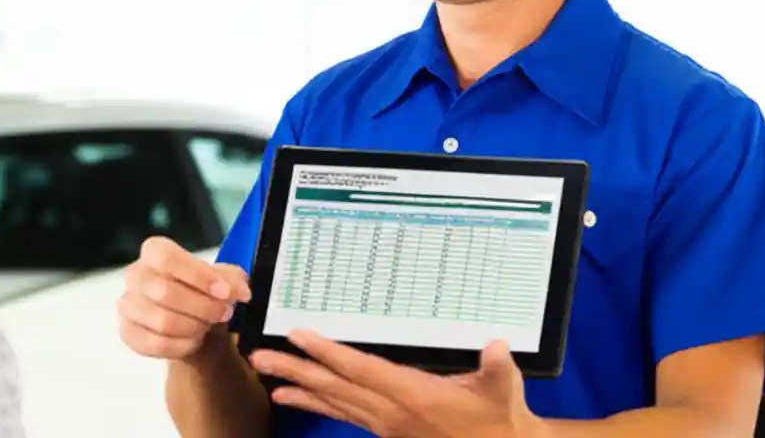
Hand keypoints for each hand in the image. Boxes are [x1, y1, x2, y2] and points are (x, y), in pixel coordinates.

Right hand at [118, 236, 251, 359]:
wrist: (191, 317)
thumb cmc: (203, 290)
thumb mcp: (223, 278)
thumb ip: (233, 280)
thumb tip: (241, 291)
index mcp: (155, 251)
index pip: (168, 259)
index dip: (198, 276)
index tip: (224, 293)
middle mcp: (136, 275)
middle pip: (165, 292)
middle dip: (202, 307)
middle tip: (224, 313)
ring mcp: (128, 305)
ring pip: (162, 321)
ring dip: (194, 326)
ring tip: (208, 325)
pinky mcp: (128, 333)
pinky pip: (155, 344)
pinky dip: (182, 345)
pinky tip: (194, 339)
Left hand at [249, 331, 546, 437]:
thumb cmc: (498, 418)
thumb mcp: (503, 389)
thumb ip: (498, 367)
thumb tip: (497, 346)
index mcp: (413, 397)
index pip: (361, 370)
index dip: (329, 352)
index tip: (300, 335)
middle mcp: (391, 412)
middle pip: (334, 388)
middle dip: (296, 370)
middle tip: (261, 355)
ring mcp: (385, 424)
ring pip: (333, 403)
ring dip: (298, 388)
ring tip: (267, 375)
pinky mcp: (385, 429)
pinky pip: (342, 413)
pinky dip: (316, 403)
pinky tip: (293, 396)